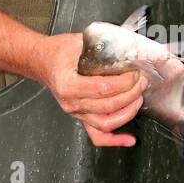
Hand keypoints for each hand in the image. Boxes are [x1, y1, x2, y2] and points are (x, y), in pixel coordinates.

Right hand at [32, 33, 146, 146]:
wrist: (42, 62)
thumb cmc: (58, 52)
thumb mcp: (78, 42)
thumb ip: (101, 47)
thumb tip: (126, 51)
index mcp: (69, 85)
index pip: (104, 88)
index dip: (124, 82)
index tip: (135, 73)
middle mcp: (71, 103)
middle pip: (108, 107)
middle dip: (131, 94)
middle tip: (141, 82)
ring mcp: (76, 113)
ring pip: (106, 123)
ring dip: (127, 113)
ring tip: (138, 99)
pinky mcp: (81, 117)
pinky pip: (98, 135)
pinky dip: (114, 140)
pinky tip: (129, 139)